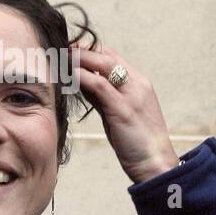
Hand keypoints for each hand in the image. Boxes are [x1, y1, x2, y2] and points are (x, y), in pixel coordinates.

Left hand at [69, 41, 179, 183]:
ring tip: (59, 58)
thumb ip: (103, 97)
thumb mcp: (119, 113)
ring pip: (103, 65)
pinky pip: (100, 86)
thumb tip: (82, 84)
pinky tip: (69, 75)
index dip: (89, 51)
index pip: (111, 56)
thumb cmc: (137, 142)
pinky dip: (83, 77)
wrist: (156, 164)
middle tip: (60, 50)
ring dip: (79, 59)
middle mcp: (137, 84)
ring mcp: (132, 95)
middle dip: (81, 51)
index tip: (69, 52)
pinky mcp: (124, 109)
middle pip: (106, 55)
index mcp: (139, 83)